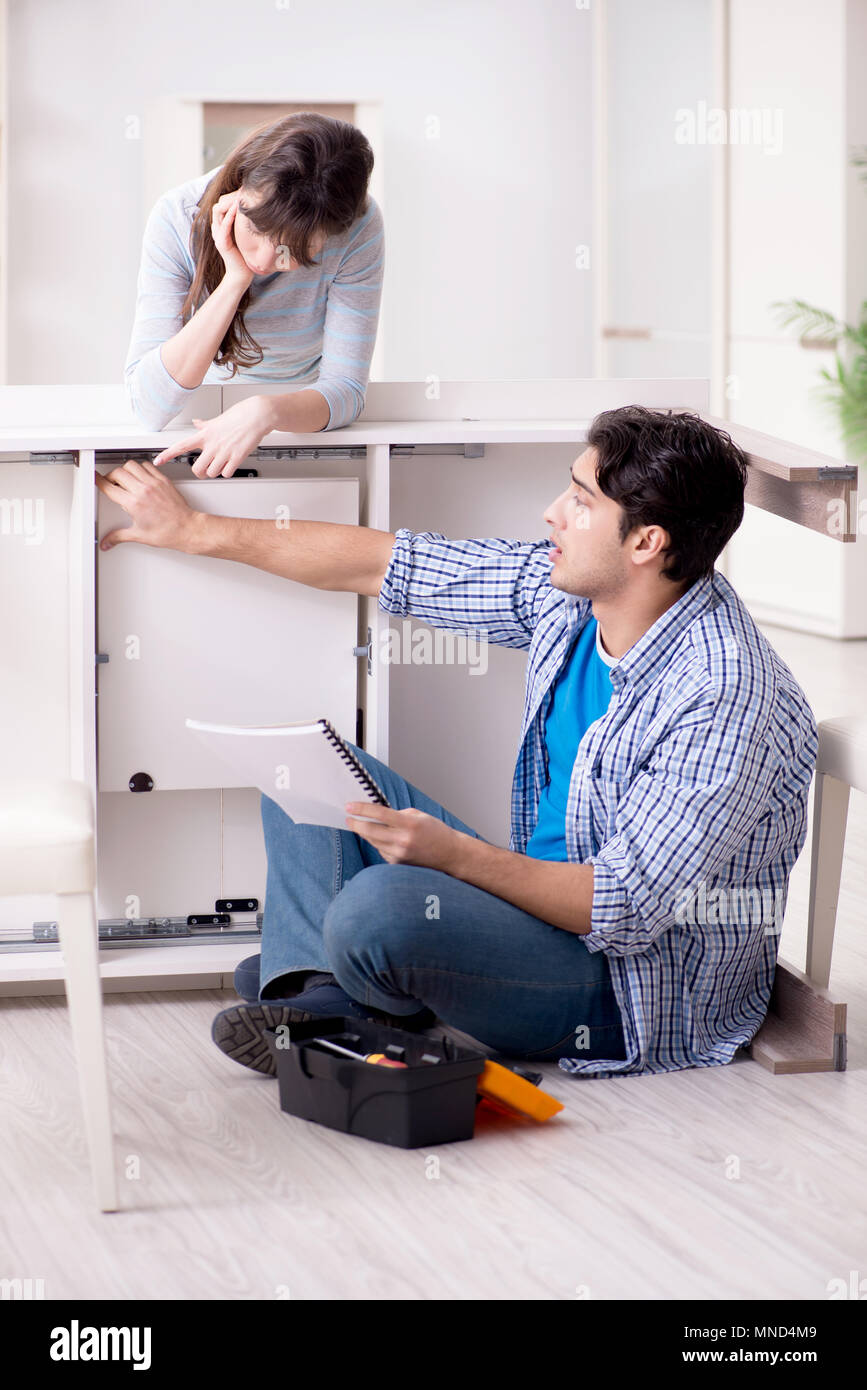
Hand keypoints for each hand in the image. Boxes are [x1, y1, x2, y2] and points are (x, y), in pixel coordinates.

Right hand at [95, 459, 198, 551]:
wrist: (188, 528)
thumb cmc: (167, 532)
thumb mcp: (138, 535)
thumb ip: (118, 537)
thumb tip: (106, 542)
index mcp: (134, 504)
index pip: (109, 487)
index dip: (99, 481)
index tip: (94, 478)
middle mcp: (143, 490)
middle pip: (118, 472)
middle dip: (111, 476)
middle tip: (111, 483)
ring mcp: (154, 483)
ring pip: (132, 465)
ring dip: (125, 470)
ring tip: (125, 479)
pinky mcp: (164, 480)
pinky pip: (148, 466)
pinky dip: (141, 468)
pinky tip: (140, 476)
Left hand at [152, 395, 276, 477]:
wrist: (256, 415)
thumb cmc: (239, 416)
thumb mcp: (217, 420)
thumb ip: (204, 425)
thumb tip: (196, 423)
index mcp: (204, 435)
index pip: (181, 446)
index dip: (167, 455)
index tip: (158, 461)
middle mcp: (212, 445)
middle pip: (197, 468)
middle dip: (201, 473)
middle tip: (205, 470)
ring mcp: (224, 452)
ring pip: (212, 473)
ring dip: (216, 472)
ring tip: (222, 463)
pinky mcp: (237, 457)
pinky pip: (227, 473)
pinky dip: (229, 471)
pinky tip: (232, 464)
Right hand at [211, 191, 253, 290]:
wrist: (242, 275)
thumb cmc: (246, 256)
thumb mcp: (246, 236)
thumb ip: (245, 225)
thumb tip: (257, 212)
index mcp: (222, 227)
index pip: (221, 205)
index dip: (230, 197)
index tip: (245, 192)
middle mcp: (217, 229)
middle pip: (218, 205)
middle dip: (229, 197)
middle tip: (243, 190)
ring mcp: (218, 236)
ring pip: (218, 211)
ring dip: (229, 202)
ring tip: (241, 195)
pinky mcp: (222, 243)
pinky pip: (223, 225)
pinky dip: (230, 216)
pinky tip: (239, 209)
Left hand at [344, 804, 465, 871]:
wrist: (449, 854)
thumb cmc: (436, 832)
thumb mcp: (419, 816)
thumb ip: (397, 814)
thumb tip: (376, 814)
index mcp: (409, 824)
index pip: (379, 814)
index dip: (361, 809)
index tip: (349, 806)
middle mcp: (403, 841)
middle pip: (370, 831)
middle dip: (355, 823)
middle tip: (348, 817)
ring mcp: (399, 854)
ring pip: (373, 841)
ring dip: (365, 832)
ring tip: (361, 824)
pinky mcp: (397, 864)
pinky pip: (380, 850)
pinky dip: (378, 842)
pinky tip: (383, 838)